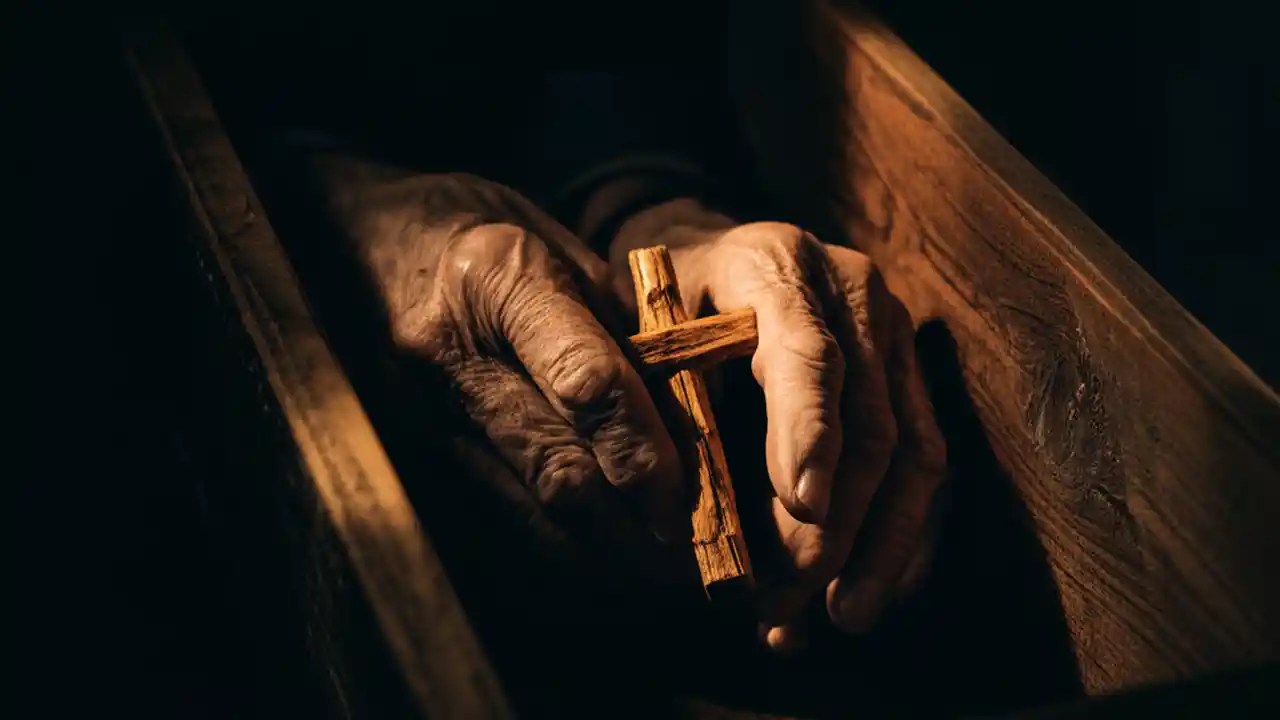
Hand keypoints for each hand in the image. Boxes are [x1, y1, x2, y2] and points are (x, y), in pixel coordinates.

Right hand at [314, 158, 690, 578]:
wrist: (367, 242)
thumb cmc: (483, 237)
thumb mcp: (565, 253)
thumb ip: (622, 332)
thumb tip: (686, 422)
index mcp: (497, 279)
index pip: (584, 383)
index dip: (645, 452)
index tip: (691, 497)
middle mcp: (448, 354)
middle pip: (556, 467)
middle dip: (634, 526)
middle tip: (695, 558)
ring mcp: (417, 412)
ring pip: (527, 512)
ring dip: (601, 553)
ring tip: (660, 571)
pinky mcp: (408, 453)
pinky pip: (495, 523)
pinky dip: (556, 551)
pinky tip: (600, 561)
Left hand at [609, 198, 947, 646]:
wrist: (711, 260)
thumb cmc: (668, 307)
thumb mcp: (649, 336)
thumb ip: (670, 402)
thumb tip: (685, 518)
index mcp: (773, 265)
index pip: (805, 351)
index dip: (808, 429)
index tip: (802, 506)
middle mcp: (850, 289)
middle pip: (867, 418)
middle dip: (834, 521)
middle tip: (792, 593)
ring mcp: (891, 329)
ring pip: (911, 449)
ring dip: (879, 543)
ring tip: (844, 615)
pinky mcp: (909, 371)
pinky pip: (926, 459)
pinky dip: (900, 533)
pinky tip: (869, 590)